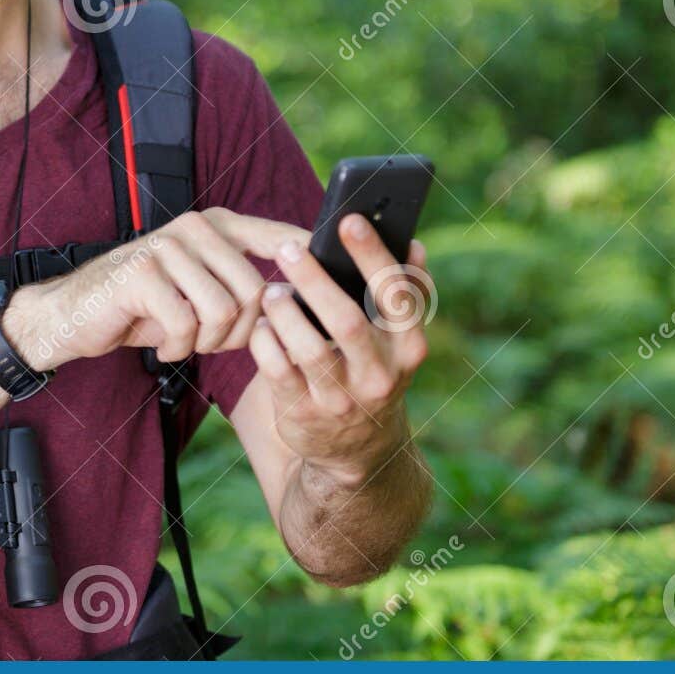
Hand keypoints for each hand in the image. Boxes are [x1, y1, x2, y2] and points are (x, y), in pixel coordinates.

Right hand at [4, 207, 309, 370]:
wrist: (73, 315)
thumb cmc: (144, 307)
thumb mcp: (199, 290)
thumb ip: (244, 285)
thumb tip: (306, 301)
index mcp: (218, 225)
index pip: (281, 238)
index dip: (311, 262)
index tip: (334, 285)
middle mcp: (195, 227)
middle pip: (257, 291)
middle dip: (241, 333)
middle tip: (210, 341)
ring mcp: (166, 246)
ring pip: (224, 310)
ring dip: (208, 342)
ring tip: (184, 340)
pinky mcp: (141, 274)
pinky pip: (187, 324)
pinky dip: (178, 347)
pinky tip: (162, 344)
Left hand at [250, 216, 431, 484]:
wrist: (358, 453)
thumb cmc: (371, 372)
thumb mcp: (395, 343)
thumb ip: (401, 296)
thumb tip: (414, 244)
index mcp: (407, 348)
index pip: (398, 296)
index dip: (374, 256)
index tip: (350, 220)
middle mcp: (379, 375)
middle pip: (346, 320)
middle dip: (314, 280)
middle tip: (287, 249)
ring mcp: (341, 398)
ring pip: (308, 347)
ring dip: (284, 311)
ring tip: (272, 291)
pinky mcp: (303, 414)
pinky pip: (276, 369)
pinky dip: (265, 340)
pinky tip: (260, 324)